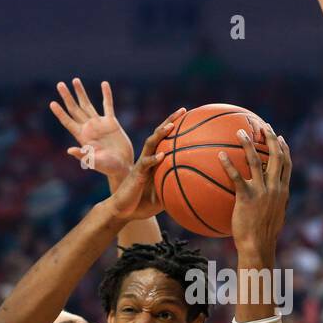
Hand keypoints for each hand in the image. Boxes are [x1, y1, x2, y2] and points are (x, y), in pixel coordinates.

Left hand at [50, 78, 134, 186]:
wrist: (122, 166)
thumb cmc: (108, 167)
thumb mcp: (95, 162)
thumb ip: (83, 155)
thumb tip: (69, 150)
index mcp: (82, 137)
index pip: (68, 121)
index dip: (60, 113)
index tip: (52, 103)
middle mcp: (89, 128)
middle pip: (75, 109)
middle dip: (67, 97)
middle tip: (60, 84)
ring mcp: (99, 124)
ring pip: (88, 105)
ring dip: (81, 93)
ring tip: (75, 80)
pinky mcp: (111, 123)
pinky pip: (108, 106)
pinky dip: (106, 95)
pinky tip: (104, 84)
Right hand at [105, 108, 183, 223]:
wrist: (125, 212)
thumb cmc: (144, 203)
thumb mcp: (165, 196)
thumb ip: (177, 189)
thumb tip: (197, 191)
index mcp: (155, 160)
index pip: (165, 139)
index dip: (175, 127)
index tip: (189, 116)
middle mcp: (148, 158)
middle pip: (158, 134)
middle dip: (170, 121)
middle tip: (182, 110)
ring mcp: (141, 164)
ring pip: (150, 144)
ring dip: (160, 134)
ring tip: (171, 126)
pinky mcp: (136, 174)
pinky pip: (145, 164)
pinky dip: (154, 159)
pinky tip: (162, 156)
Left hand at [218, 124, 289, 258]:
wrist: (258, 246)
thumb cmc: (263, 236)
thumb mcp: (275, 217)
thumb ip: (274, 204)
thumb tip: (268, 199)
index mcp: (283, 191)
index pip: (286, 164)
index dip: (284, 148)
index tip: (279, 137)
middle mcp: (275, 188)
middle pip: (276, 156)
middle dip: (270, 138)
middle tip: (262, 126)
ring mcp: (262, 192)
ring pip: (256, 160)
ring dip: (248, 143)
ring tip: (240, 132)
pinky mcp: (247, 197)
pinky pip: (236, 176)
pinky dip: (228, 164)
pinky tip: (220, 155)